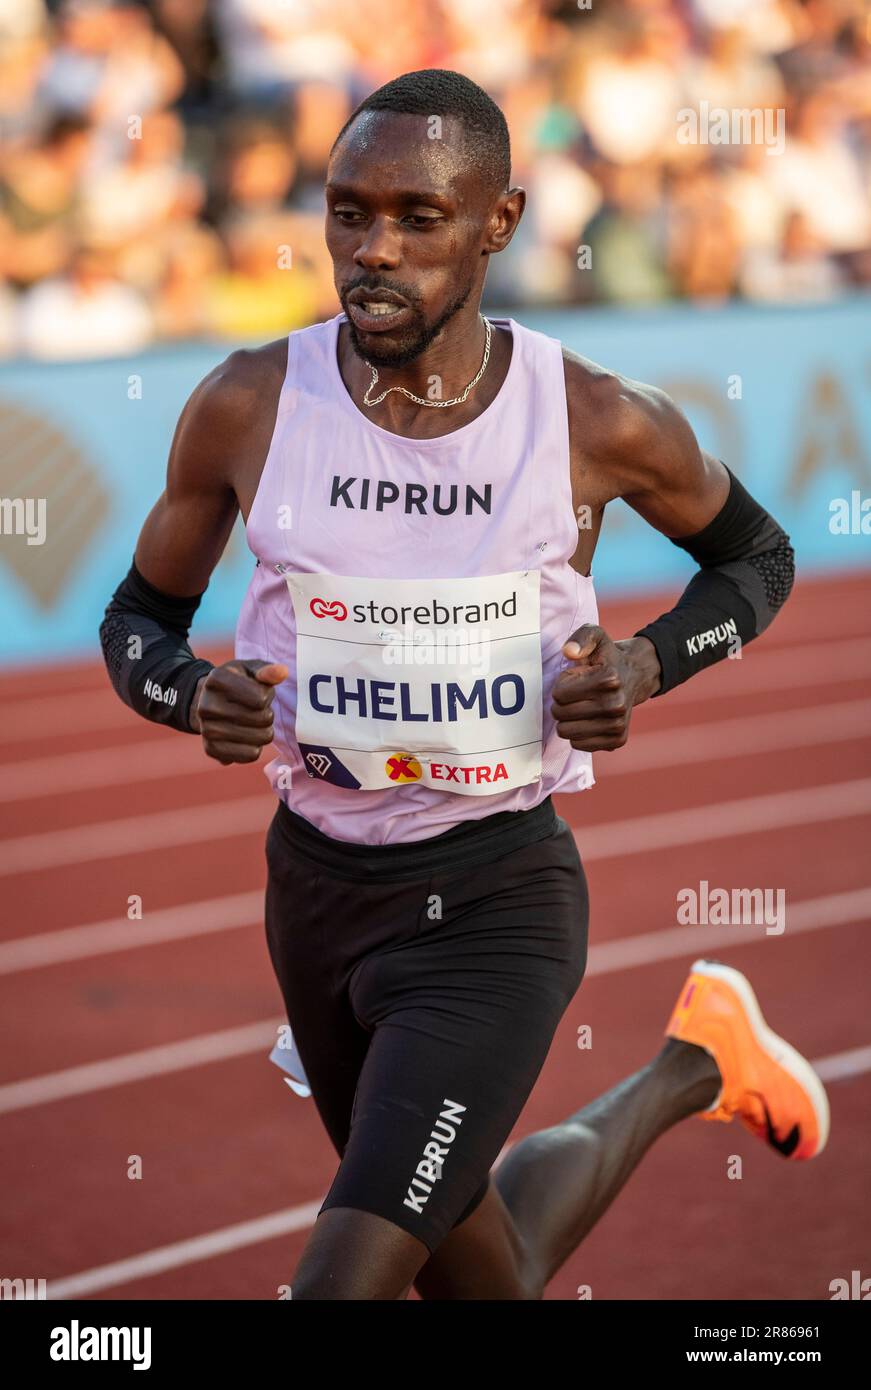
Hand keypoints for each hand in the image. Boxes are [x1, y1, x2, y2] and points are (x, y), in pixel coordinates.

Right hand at [190, 659, 287, 764]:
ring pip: (260, 739)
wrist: (209, 701)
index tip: (257, 692)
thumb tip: (282, 672)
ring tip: (252, 722)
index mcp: (216, 679)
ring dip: (264, 731)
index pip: (261, 698)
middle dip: (267, 714)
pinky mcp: (211, 749)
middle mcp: (207, 706)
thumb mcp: (251, 671)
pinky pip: (250, 755)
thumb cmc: (238, 683)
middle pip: (263, 719)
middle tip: (256, 709)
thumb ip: (267, 671)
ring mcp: (207, 729)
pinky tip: (247, 737)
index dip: (267, 695)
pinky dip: (256, 747)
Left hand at [550, 625, 658, 751]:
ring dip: (568, 719)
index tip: (577, 678)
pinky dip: (578, 733)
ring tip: (583, 705)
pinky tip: (590, 719)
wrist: (636, 676)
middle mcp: (616, 705)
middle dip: (562, 703)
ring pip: (566, 733)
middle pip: (560, 714)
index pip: (558, 695)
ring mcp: (618, 725)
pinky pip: (578, 745)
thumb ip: (581, 637)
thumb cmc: (608, 657)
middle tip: (578, 693)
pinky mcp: (617, 740)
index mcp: (609, 679)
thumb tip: (569, 652)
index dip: (562, 685)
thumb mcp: (596, 636)